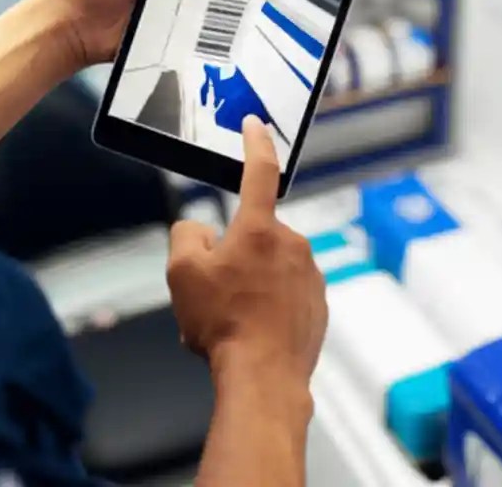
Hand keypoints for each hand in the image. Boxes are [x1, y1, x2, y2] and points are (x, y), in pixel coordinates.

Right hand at [167, 116, 328, 390]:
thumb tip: (201, 231)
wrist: (265, 376)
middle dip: (232, 257)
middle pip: (252, 235)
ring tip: (233, 322)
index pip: (259, 171)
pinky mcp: (319, 303)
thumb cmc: (223, 323)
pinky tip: (253, 333)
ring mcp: (310, 273)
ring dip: (250, 285)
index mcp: (259, 228)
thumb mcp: (181, 272)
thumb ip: (186, 235)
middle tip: (214, 295)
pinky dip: (268, 307)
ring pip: (268, 268)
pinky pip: (286, 294)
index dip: (254, 143)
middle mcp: (292, 243)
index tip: (254, 124)